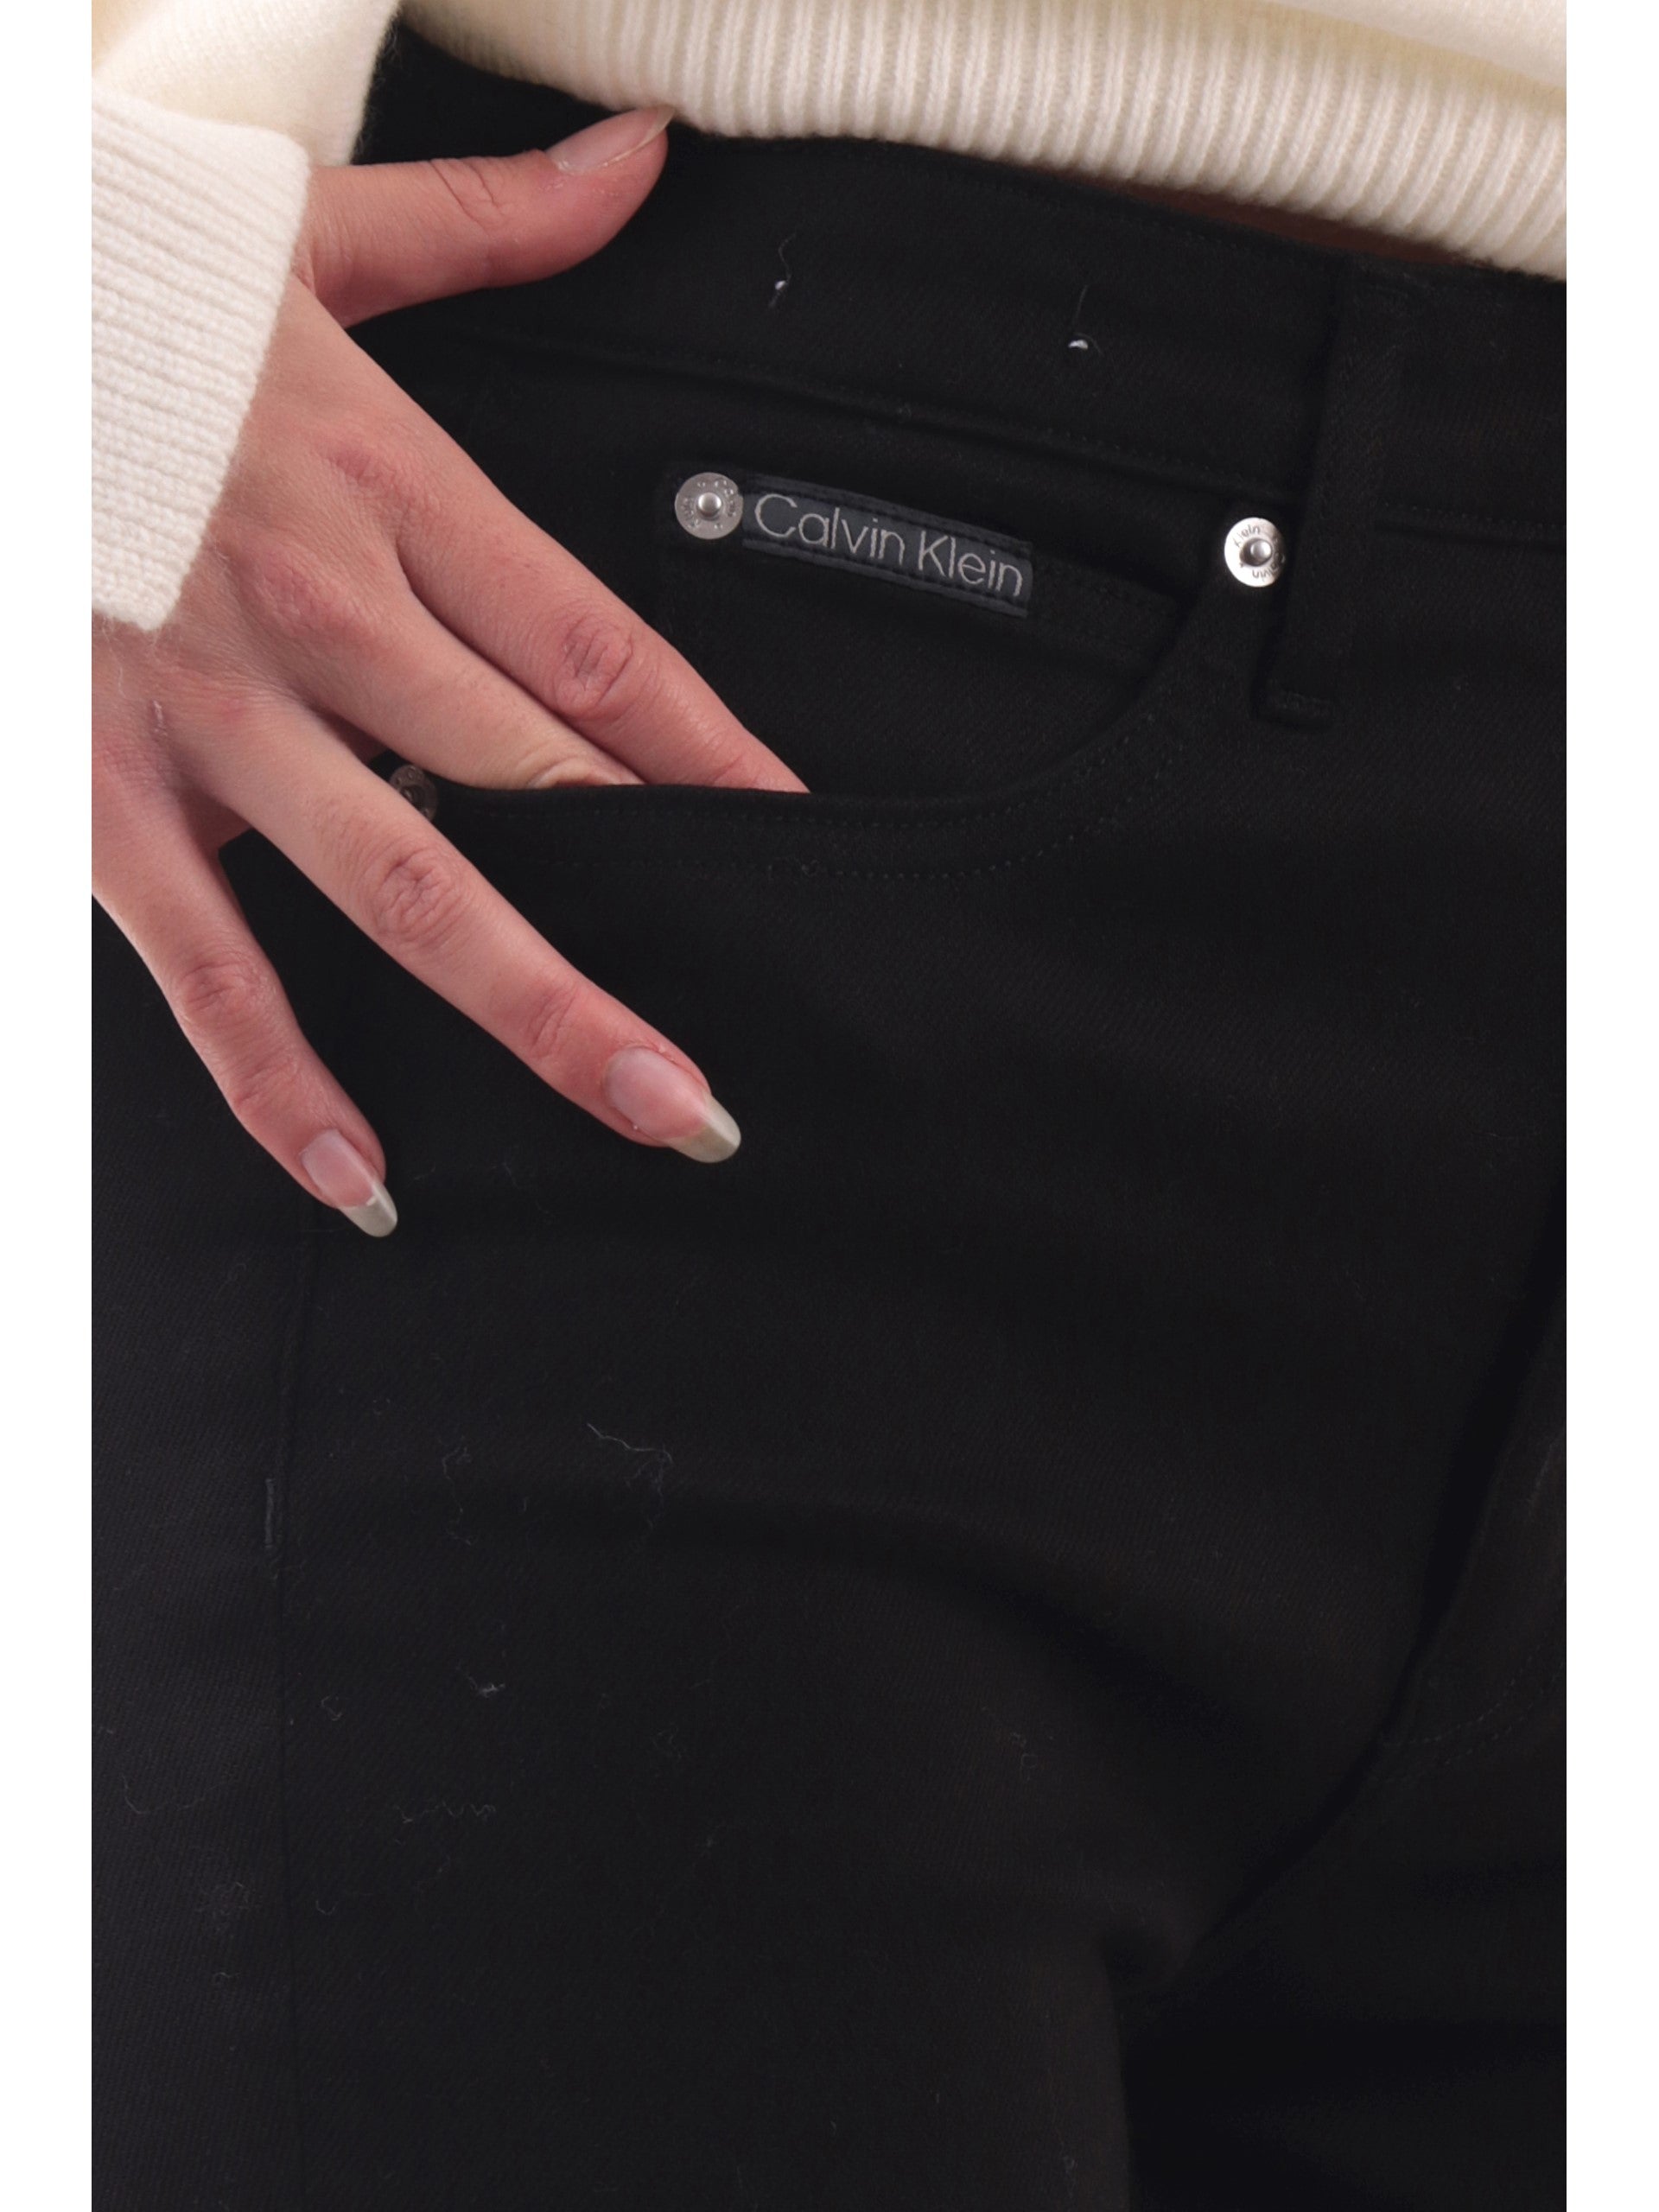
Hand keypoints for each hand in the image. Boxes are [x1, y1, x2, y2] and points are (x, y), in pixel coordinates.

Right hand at [93, 107, 803, 1234]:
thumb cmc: (99, 274)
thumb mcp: (300, 228)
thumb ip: (490, 223)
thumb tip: (638, 160)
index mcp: (382, 473)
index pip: (596, 643)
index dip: (711, 754)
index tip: (796, 837)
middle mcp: (315, 605)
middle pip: (535, 784)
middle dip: (657, 916)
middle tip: (747, 1039)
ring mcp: (204, 708)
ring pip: (405, 886)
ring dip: (535, 1008)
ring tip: (645, 1107)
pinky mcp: (91, 782)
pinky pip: (202, 957)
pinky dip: (275, 1074)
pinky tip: (358, 1167)